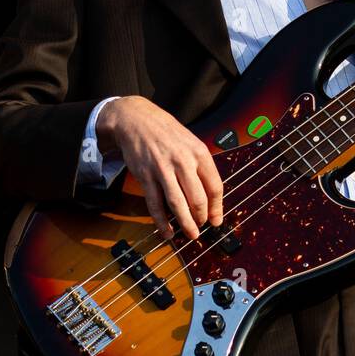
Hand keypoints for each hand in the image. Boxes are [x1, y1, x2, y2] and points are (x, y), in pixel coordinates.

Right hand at [97, 95, 223, 240]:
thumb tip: (211, 195)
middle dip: (202, 218)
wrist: (137, 120)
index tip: (217, 219)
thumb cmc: (168, 133)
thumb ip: (201, 166)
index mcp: (200, 153)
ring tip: (191, 235)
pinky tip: (167, 232)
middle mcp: (183, 162)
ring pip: (177, 204)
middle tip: (203, 227)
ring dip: (186, 224)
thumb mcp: (192, 142)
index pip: (215, 186)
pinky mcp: (146, 176)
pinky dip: (161, 221)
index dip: (217, 207)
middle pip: (198, 198)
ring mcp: (163, 170)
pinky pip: (155, 204)